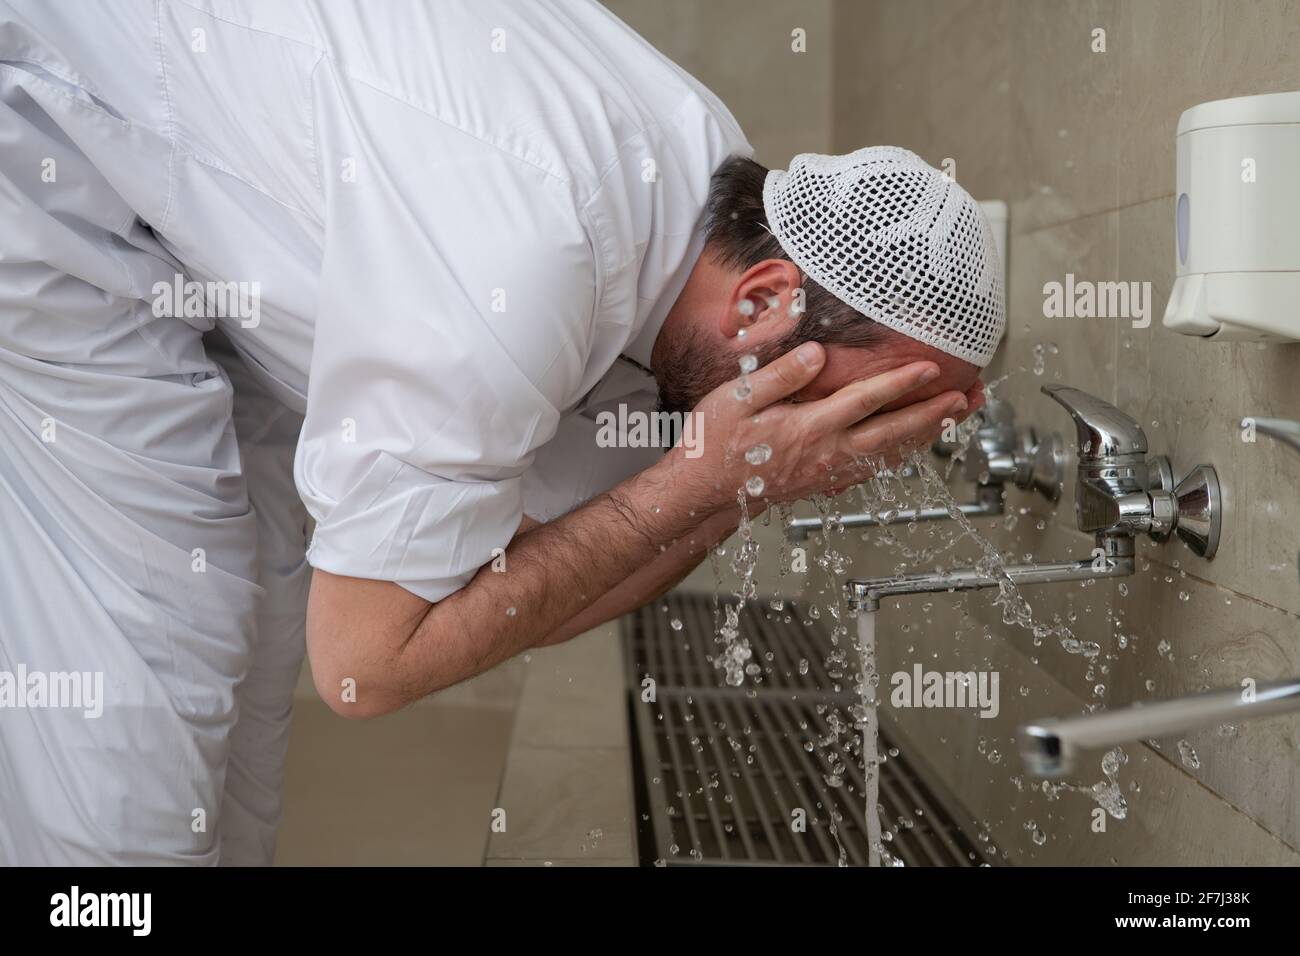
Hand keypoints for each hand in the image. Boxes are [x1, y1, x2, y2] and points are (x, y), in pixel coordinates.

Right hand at [661, 342, 977, 514]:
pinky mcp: (827, 481)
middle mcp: (827, 454)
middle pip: (894, 432)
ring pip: (891, 453)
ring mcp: (830, 472)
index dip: (901, 384)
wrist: (705, 489)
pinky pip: (876, 467)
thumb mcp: (738, 398)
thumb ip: (781, 376)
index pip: (865, 402)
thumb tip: (818, 356)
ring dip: (929, 434)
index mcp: (808, 429)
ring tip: (958, 416)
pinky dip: (904, 453)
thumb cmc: (716, 442)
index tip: (931, 368)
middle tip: (967, 397)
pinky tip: (916, 443)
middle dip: (934, 414)